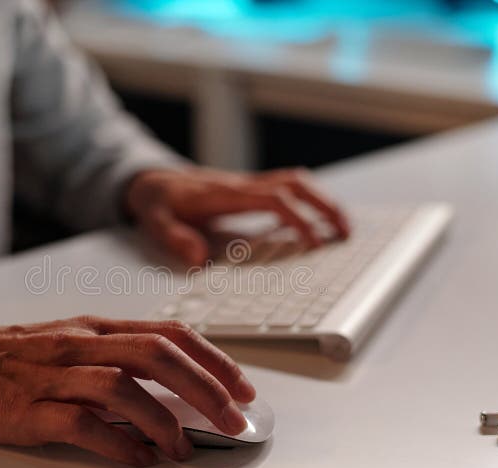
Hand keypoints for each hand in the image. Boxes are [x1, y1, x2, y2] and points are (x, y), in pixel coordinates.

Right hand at [0, 316, 255, 466]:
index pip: (169, 333)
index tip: (242, 386)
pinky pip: (80, 425)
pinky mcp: (28, 409)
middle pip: (156, 356)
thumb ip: (119, 357)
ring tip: (184, 447)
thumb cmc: (13, 355)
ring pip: (122, 387)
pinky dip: (116, 443)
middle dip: (204, 387)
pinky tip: (137, 458)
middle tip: (233, 418)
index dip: (213, 358)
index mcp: (96, 328)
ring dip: (163, 420)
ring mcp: (54, 376)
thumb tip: (173, 388)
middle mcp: (81, 345)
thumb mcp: (73, 342)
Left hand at [126, 166, 349, 265]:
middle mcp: (243, 185)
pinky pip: (287, 188)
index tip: (314, 242)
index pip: (273, 199)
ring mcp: (249, 185)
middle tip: (346, 232)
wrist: (151, 179)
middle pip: (296, 183)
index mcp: (226, 194)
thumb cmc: (156, 201)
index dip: (298, 219)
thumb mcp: (155, 220)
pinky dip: (308, 200)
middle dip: (325, 205)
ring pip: (296, 182)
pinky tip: (316, 222)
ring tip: (342, 227)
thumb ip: (174, 238)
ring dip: (323, 200)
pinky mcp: (250, 190)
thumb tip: (198, 257)